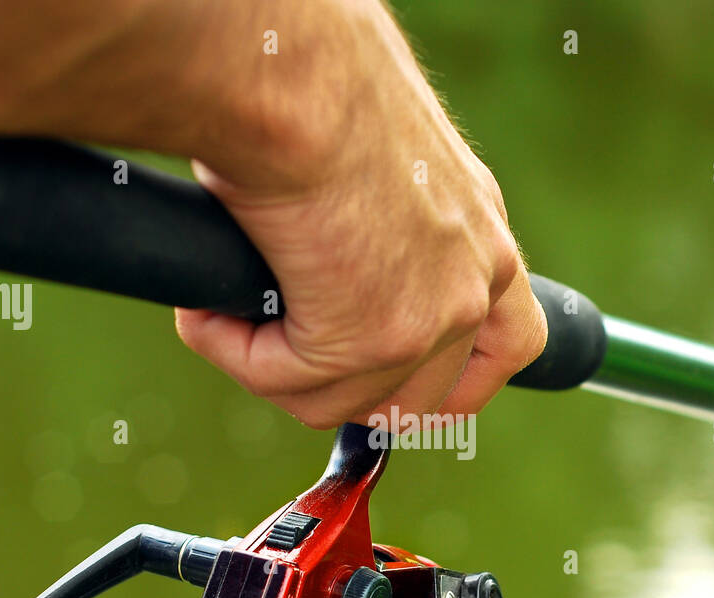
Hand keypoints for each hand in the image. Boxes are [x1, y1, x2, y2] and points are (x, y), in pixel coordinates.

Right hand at [174, 3, 545, 427]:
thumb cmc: (318, 83)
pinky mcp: (374, 340)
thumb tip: (325, 261)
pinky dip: (234, 351)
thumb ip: (379, 223)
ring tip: (223, 311)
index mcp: (481, 231)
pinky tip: (207, 308)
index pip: (506, 343)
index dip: (452, 382)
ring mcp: (433, 318)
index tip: (395, 384)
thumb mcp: (380, 160)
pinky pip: (288, 383)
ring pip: (342, 400)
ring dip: (271, 369)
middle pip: (422, 398)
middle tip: (277, 354)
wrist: (300, 81)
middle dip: (342, 391)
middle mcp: (474, 279)